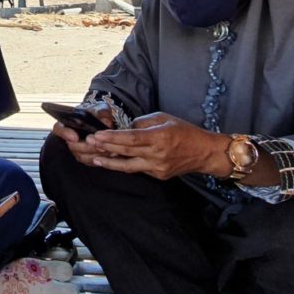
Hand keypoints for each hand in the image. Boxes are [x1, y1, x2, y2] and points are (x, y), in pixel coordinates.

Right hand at [50, 101, 119, 166]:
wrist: (102, 122)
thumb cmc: (98, 113)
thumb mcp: (101, 108)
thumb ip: (102, 112)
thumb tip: (106, 121)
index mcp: (67, 123)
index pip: (58, 129)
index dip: (65, 134)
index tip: (75, 137)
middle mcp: (69, 137)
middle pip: (73, 146)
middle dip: (87, 147)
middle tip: (99, 145)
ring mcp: (77, 149)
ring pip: (82, 156)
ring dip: (95, 154)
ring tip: (109, 149)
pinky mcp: (85, 157)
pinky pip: (90, 162)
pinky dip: (100, 159)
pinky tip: (111, 154)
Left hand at [81, 112, 225, 179]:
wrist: (204, 152)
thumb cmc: (185, 131)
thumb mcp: (164, 118)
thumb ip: (143, 122)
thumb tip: (126, 127)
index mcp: (160, 137)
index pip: (131, 138)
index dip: (113, 137)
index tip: (98, 135)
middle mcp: (158, 154)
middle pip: (127, 151)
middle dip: (106, 147)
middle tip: (89, 142)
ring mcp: (158, 167)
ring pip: (129, 166)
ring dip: (110, 162)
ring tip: (95, 158)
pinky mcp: (159, 175)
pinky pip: (138, 169)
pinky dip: (124, 165)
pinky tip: (113, 162)